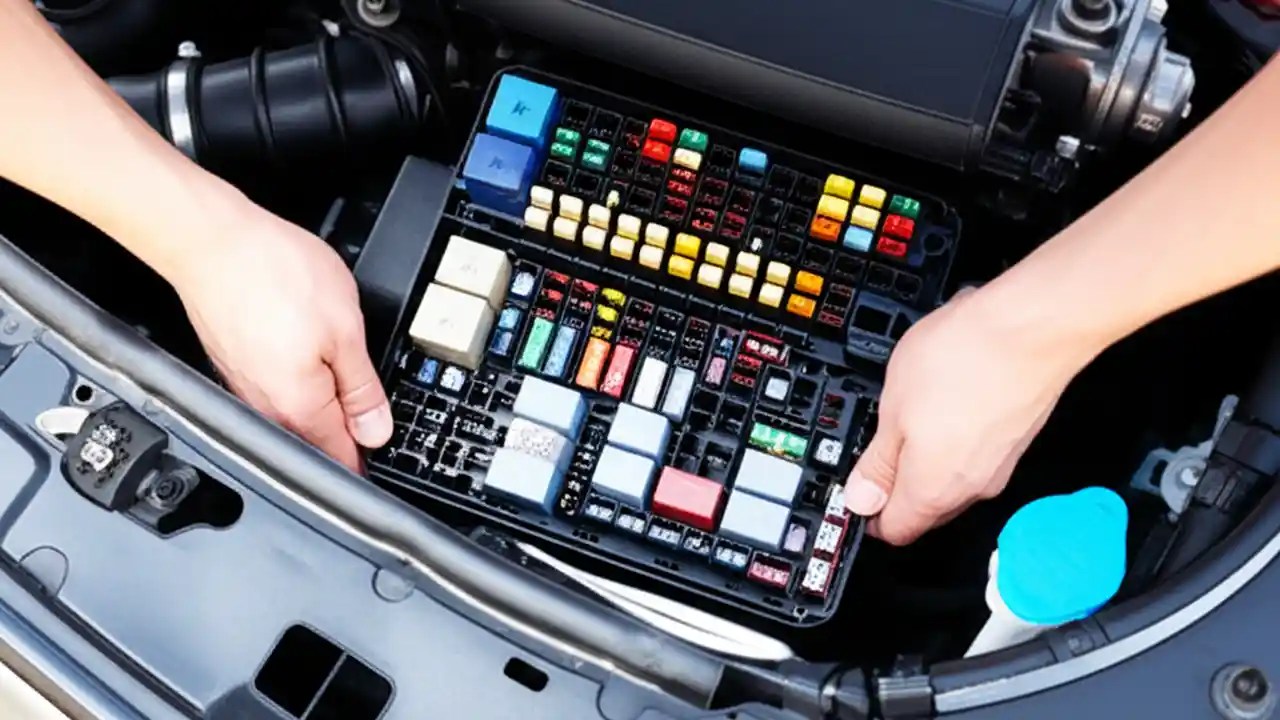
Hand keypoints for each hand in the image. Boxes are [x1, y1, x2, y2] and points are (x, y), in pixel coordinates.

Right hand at [170, 201, 391, 471]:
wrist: (213, 240)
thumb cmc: (275, 274)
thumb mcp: (345, 329)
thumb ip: (362, 388)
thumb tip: (376, 431)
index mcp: (300, 408)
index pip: (341, 458)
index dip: (367, 455)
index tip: (380, 446)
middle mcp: (266, 407)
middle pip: (315, 440)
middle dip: (344, 429)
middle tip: (363, 395)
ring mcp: (244, 387)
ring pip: (292, 414)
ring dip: (319, 400)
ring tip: (332, 362)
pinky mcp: (232, 364)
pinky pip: (272, 389)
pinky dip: (293, 379)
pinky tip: (301, 349)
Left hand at [844, 287, 1090, 544]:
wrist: (1031, 326)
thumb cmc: (963, 360)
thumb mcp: (892, 410)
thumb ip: (877, 462)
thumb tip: (862, 498)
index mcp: (933, 490)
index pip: (896, 531)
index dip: (869, 514)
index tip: (856, 491)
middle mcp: (971, 487)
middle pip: (925, 509)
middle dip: (897, 487)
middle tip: (876, 449)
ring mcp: (999, 464)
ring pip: (951, 479)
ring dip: (927, 459)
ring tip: (910, 415)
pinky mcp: (1016, 438)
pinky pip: (975, 453)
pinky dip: (955, 439)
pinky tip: (945, 401)